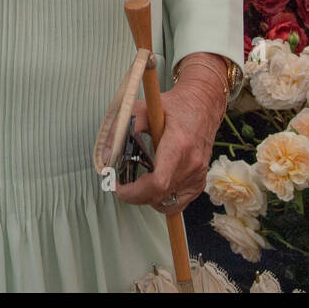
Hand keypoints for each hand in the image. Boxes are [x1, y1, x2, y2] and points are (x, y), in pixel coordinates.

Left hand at [115, 58, 226, 215]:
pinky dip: (164, 199)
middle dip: (136, 196)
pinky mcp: (201, 181)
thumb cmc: (172, 105)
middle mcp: (192, 164)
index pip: (158, 183)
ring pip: (168, 204)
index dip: (134, 192)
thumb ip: (120, 130)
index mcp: (179, 145)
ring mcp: (198, 175)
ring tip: (141, 182)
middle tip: (124, 184)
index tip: (119, 186)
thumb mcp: (141, 109)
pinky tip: (157, 183)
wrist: (203, 103)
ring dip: (150, 199)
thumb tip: (105, 157)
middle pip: (159, 197)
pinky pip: (179, 202)